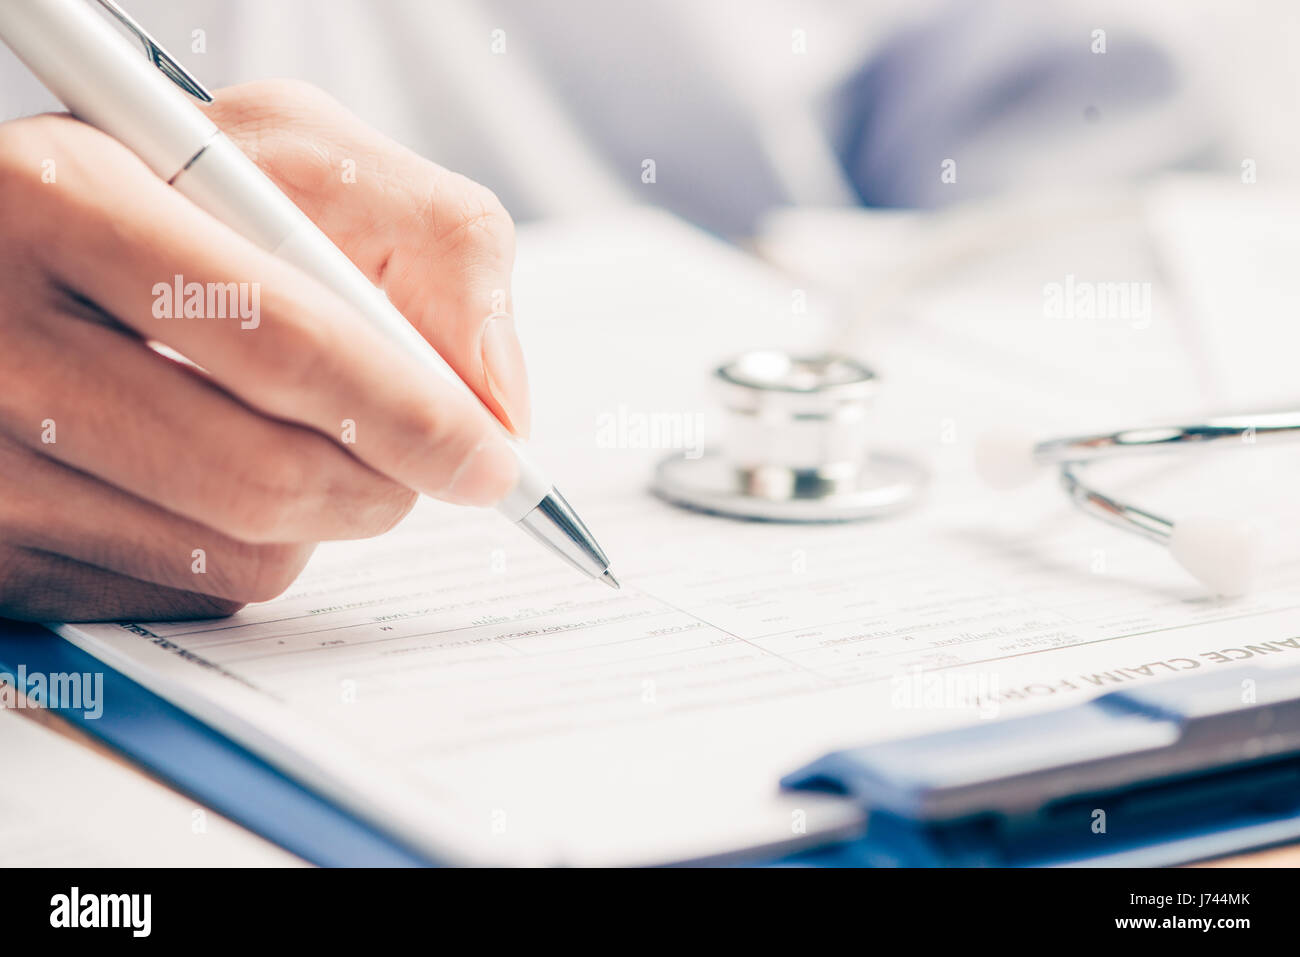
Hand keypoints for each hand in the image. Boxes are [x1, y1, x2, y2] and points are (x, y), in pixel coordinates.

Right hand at [0, 80, 529, 620]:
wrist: (23, 248)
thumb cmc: (177, 197)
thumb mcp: (300, 160)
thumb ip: (433, 241)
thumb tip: (498, 401)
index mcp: (70, 200)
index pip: (284, 344)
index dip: (413, 416)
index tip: (492, 460)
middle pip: (263, 477)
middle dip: (386, 483)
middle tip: (430, 461)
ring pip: (235, 555)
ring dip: (322, 514)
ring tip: (296, 432)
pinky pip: (185, 598)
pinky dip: (247, 549)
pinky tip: (216, 470)